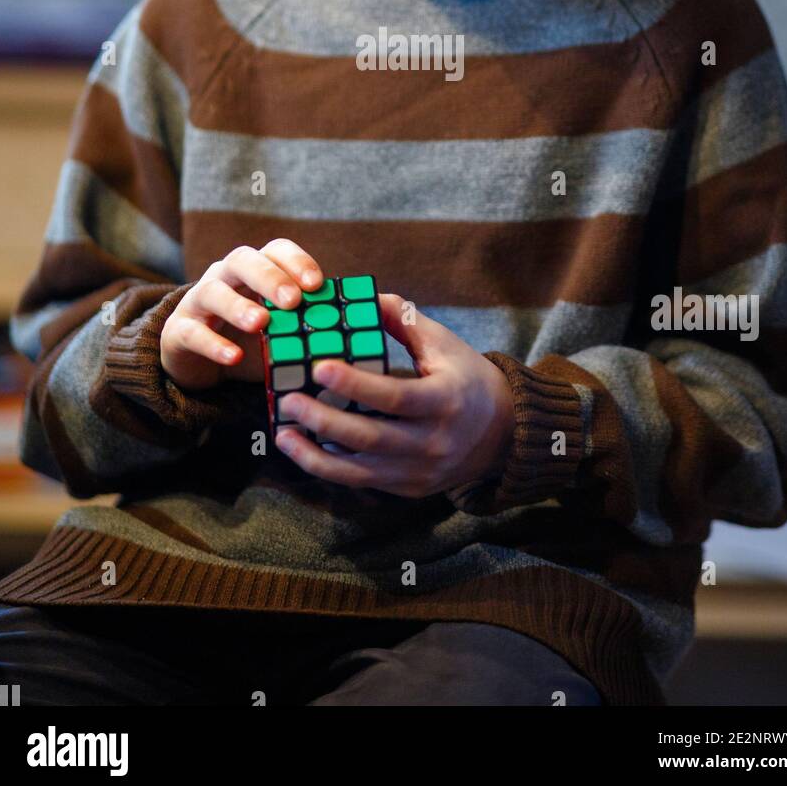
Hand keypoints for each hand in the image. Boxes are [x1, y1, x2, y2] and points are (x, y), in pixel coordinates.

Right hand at [160, 239, 323, 390]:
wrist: (201, 365)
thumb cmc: (250, 340)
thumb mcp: (281, 332)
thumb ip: (307, 327)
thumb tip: (347, 333)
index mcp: (255, 270)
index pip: (275, 250)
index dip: (296, 262)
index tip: (318, 285)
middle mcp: (225, 277)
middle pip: (242, 260)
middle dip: (268, 277)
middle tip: (292, 301)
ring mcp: (198, 301)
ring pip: (212, 291)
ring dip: (238, 305)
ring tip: (260, 323)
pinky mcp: (178, 331)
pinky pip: (192, 332)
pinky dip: (213, 344)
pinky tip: (233, 357)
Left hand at [273, 293, 515, 497]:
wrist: (503, 433)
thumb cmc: (468, 378)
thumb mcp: (445, 344)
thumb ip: (403, 320)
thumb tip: (362, 298)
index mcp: (444, 400)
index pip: (393, 396)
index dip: (354, 384)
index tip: (319, 367)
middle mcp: (433, 441)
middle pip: (371, 437)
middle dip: (324, 420)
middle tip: (288, 400)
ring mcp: (420, 471)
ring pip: (360, 469)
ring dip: (315, 453)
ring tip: (283, 432)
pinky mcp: (409, 488)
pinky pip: (363, 481)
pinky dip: (329, 468)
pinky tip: (303, 449)